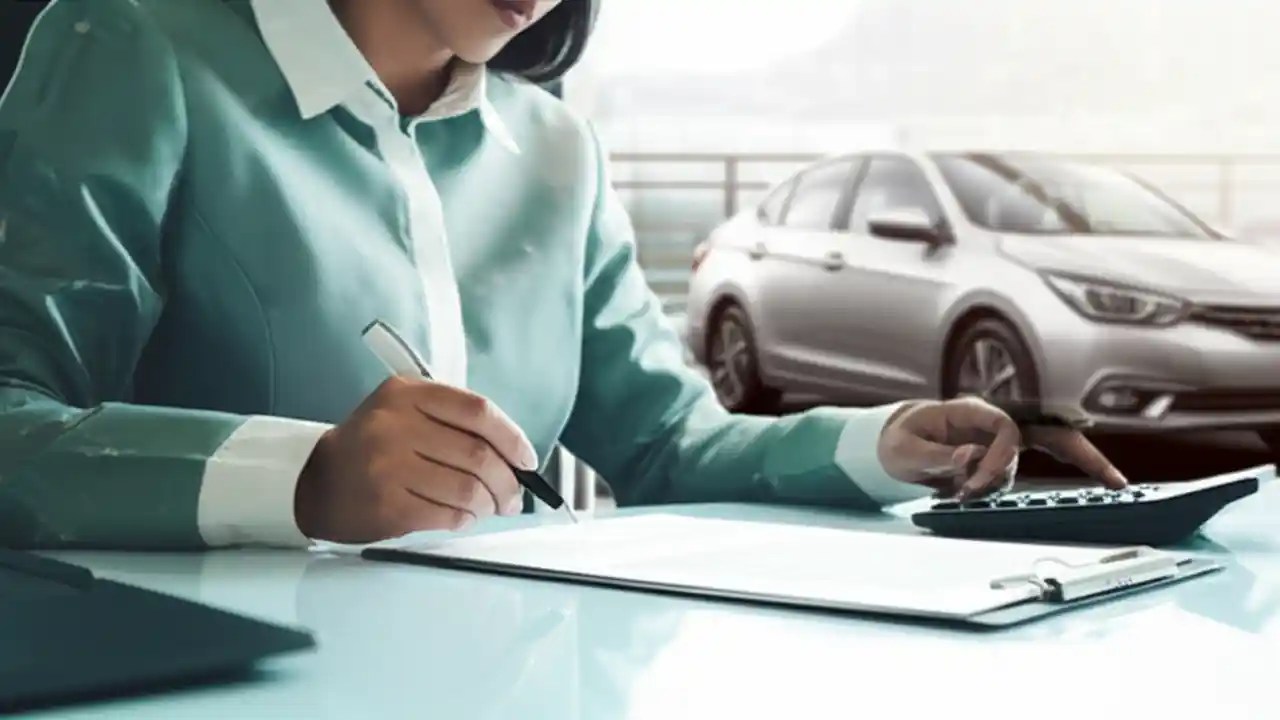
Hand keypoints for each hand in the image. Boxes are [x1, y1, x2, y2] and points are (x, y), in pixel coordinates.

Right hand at [294, 377, 537, 542]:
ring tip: (490, 508)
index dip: (512, 438)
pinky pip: (447, 514)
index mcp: (407, 394)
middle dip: (507, 481)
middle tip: (513, 496)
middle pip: (478, 454)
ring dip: (489, 504)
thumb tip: (513, 456)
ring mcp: (389, 466)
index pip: (477, 411)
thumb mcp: (404, 412)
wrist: (314, 481)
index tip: (526, 460)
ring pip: (467, 488)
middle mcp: (396, 425)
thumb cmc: (371, 446)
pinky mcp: (387, 504)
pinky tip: (463, 516)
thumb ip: (453, 422)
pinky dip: (465, 519)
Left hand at [877, 397, 1127, 499]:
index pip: (1007, 430)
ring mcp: (998, 442)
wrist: (888, 446)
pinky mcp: (996, 459)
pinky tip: (964, 493)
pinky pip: (1013, 475)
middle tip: (1116, 482)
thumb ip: (936, 457)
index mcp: (972, 411)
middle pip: (1049, 434)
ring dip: (995, 485)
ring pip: (1020, 467)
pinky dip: (995, 489)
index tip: (973, 486)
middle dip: (1084, 456)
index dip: (999, 459)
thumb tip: (967, 459)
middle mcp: (992, 423)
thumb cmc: (897, 440)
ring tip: (956, 494)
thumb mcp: (905, 450)